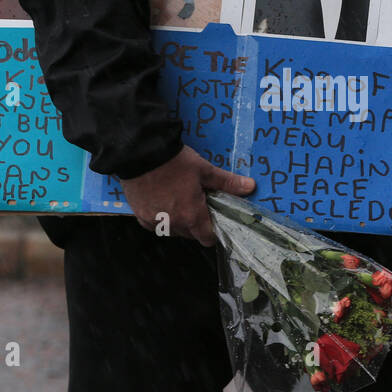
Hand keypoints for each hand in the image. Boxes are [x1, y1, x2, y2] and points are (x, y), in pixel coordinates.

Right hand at [121, 146, 255, 247]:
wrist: (141, 153)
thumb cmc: (175, 162)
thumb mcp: (204, 170)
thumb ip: (227, 182)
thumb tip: (251, 187)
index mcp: (191, 216)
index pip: (206, 238)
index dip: (212, 231)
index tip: (213, 219)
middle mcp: (173, 224)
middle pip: (190, 234)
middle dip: (195, 223)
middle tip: (196, 203)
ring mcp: (154, 222)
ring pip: (172, 230)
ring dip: (178, 221)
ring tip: (178, 200)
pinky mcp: (140, 216)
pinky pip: (155, 225)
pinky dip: (161, 217)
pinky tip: (162, 202)